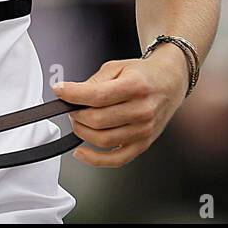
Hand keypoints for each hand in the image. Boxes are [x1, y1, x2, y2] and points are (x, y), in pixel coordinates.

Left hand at [53, 51, 190, 166]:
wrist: (169, 83)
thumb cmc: (143, 75)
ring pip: (103, 139)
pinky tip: (82, 152)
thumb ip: (93, 82)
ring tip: (78, 120)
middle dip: (75, 113)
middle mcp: (142, 110)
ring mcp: (144, 130)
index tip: (59, 90)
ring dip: (82, 131)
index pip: (96, 95)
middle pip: (97, 119)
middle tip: (70, 106)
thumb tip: (71, 94)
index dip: (71, 94)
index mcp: (135, 87)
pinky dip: (96, 159)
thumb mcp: (116, 67)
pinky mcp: (143, 144)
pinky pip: (117, 159)